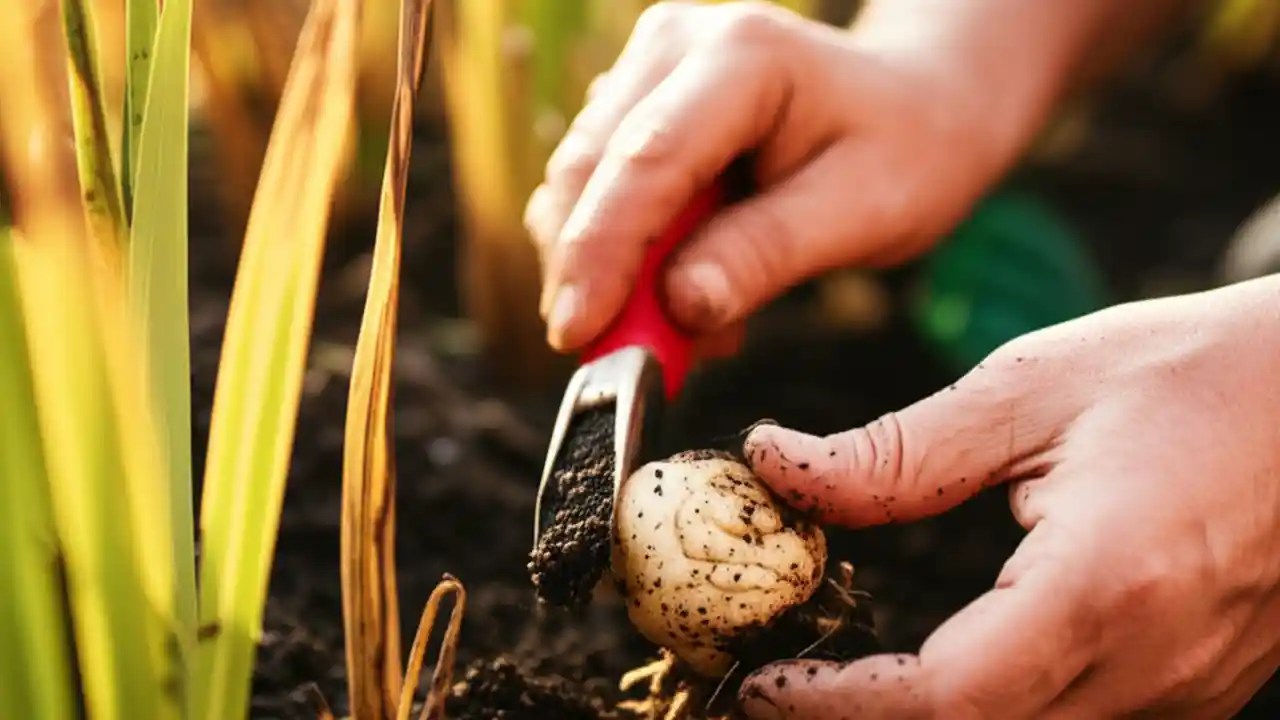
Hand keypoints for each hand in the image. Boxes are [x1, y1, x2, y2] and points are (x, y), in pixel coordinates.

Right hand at [524, 0, 1028, 353]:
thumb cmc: (908, 151)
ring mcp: (650, 68)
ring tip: (687, 328)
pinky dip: (623, 256)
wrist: (921, 106)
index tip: (577, 333)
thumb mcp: (864, 211)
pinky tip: (684, 288)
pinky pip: (599, 191)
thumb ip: (768, 254)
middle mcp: (678, 45)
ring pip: (580, 186)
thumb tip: (681, 308)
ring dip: (610, 271)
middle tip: (619, 362)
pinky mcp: (637, 101)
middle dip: (591, 275)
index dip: (601, 252)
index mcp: (743, 57)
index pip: (646, 160)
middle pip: (591, 171)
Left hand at [735, 276, 1279, 718]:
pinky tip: (938, 672)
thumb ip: (898, 451)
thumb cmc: (1195, 371)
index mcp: (1105, 583)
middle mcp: (1154, 664)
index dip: (838, 706)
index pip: (946, 699)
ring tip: (841, 678)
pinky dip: (993, 713)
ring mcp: (1187, 690)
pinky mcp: (1199, 689)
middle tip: (779, 686)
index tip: (764, 683)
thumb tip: (776, 466)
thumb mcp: (1032, 389)